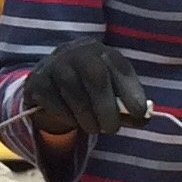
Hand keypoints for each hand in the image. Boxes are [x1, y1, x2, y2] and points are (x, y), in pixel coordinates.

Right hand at [22, 37, 149, 140]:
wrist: (50, 88)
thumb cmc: (88, 93)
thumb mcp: (111, 97)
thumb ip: (128, 108)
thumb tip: (144, 119)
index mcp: (102, 53)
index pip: (119, 67)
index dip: (131, 91)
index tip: (139, 114)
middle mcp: (78, 52)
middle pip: (95, 75)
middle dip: (106, 107)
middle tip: (112, 130)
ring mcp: (54, 63)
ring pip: (73, 89)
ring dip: (86, 116)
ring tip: (92, 129)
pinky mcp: (36, 80)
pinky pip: (52, 99)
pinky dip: (65, 115)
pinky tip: (71, 119)